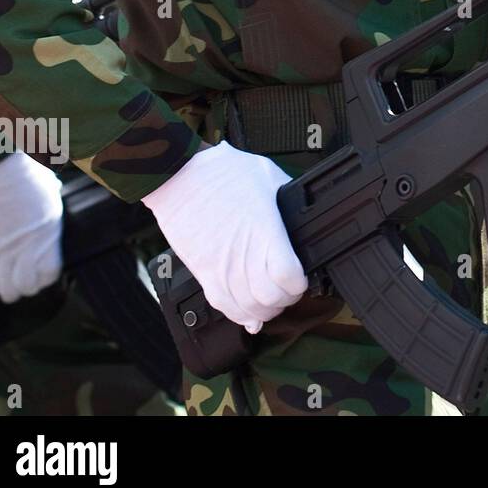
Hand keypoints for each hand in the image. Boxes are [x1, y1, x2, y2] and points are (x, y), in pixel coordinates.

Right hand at [0, 152, 62, 302]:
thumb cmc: (26, 174)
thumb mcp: (49, 188)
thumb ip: (51, 198)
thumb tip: (53, 190)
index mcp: (50, 230)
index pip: (50, 271)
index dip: (48, 277)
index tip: (48, 275)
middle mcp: (27, 243)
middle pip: (26, 283)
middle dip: (29, 288)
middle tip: (31, 285)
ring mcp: (5, 245)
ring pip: (5, 282)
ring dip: (10, 289)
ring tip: (15, 292)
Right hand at [143, 141, 307, 333]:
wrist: (182, 178)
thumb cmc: (225, 173)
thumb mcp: (270, 178)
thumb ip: (289, 201)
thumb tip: (304, 212)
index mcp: (264, 232)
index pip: (289, 277)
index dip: (301, 281)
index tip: (303, 275)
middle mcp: (243, 256)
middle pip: (271, 299)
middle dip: (288, 297)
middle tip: (291, 287)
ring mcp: (222, 269)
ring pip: (250, 310)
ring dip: (266, 309)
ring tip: (273, 298)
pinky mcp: (204, 274)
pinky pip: (224, 307)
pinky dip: (241, 315)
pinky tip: (251, 310)